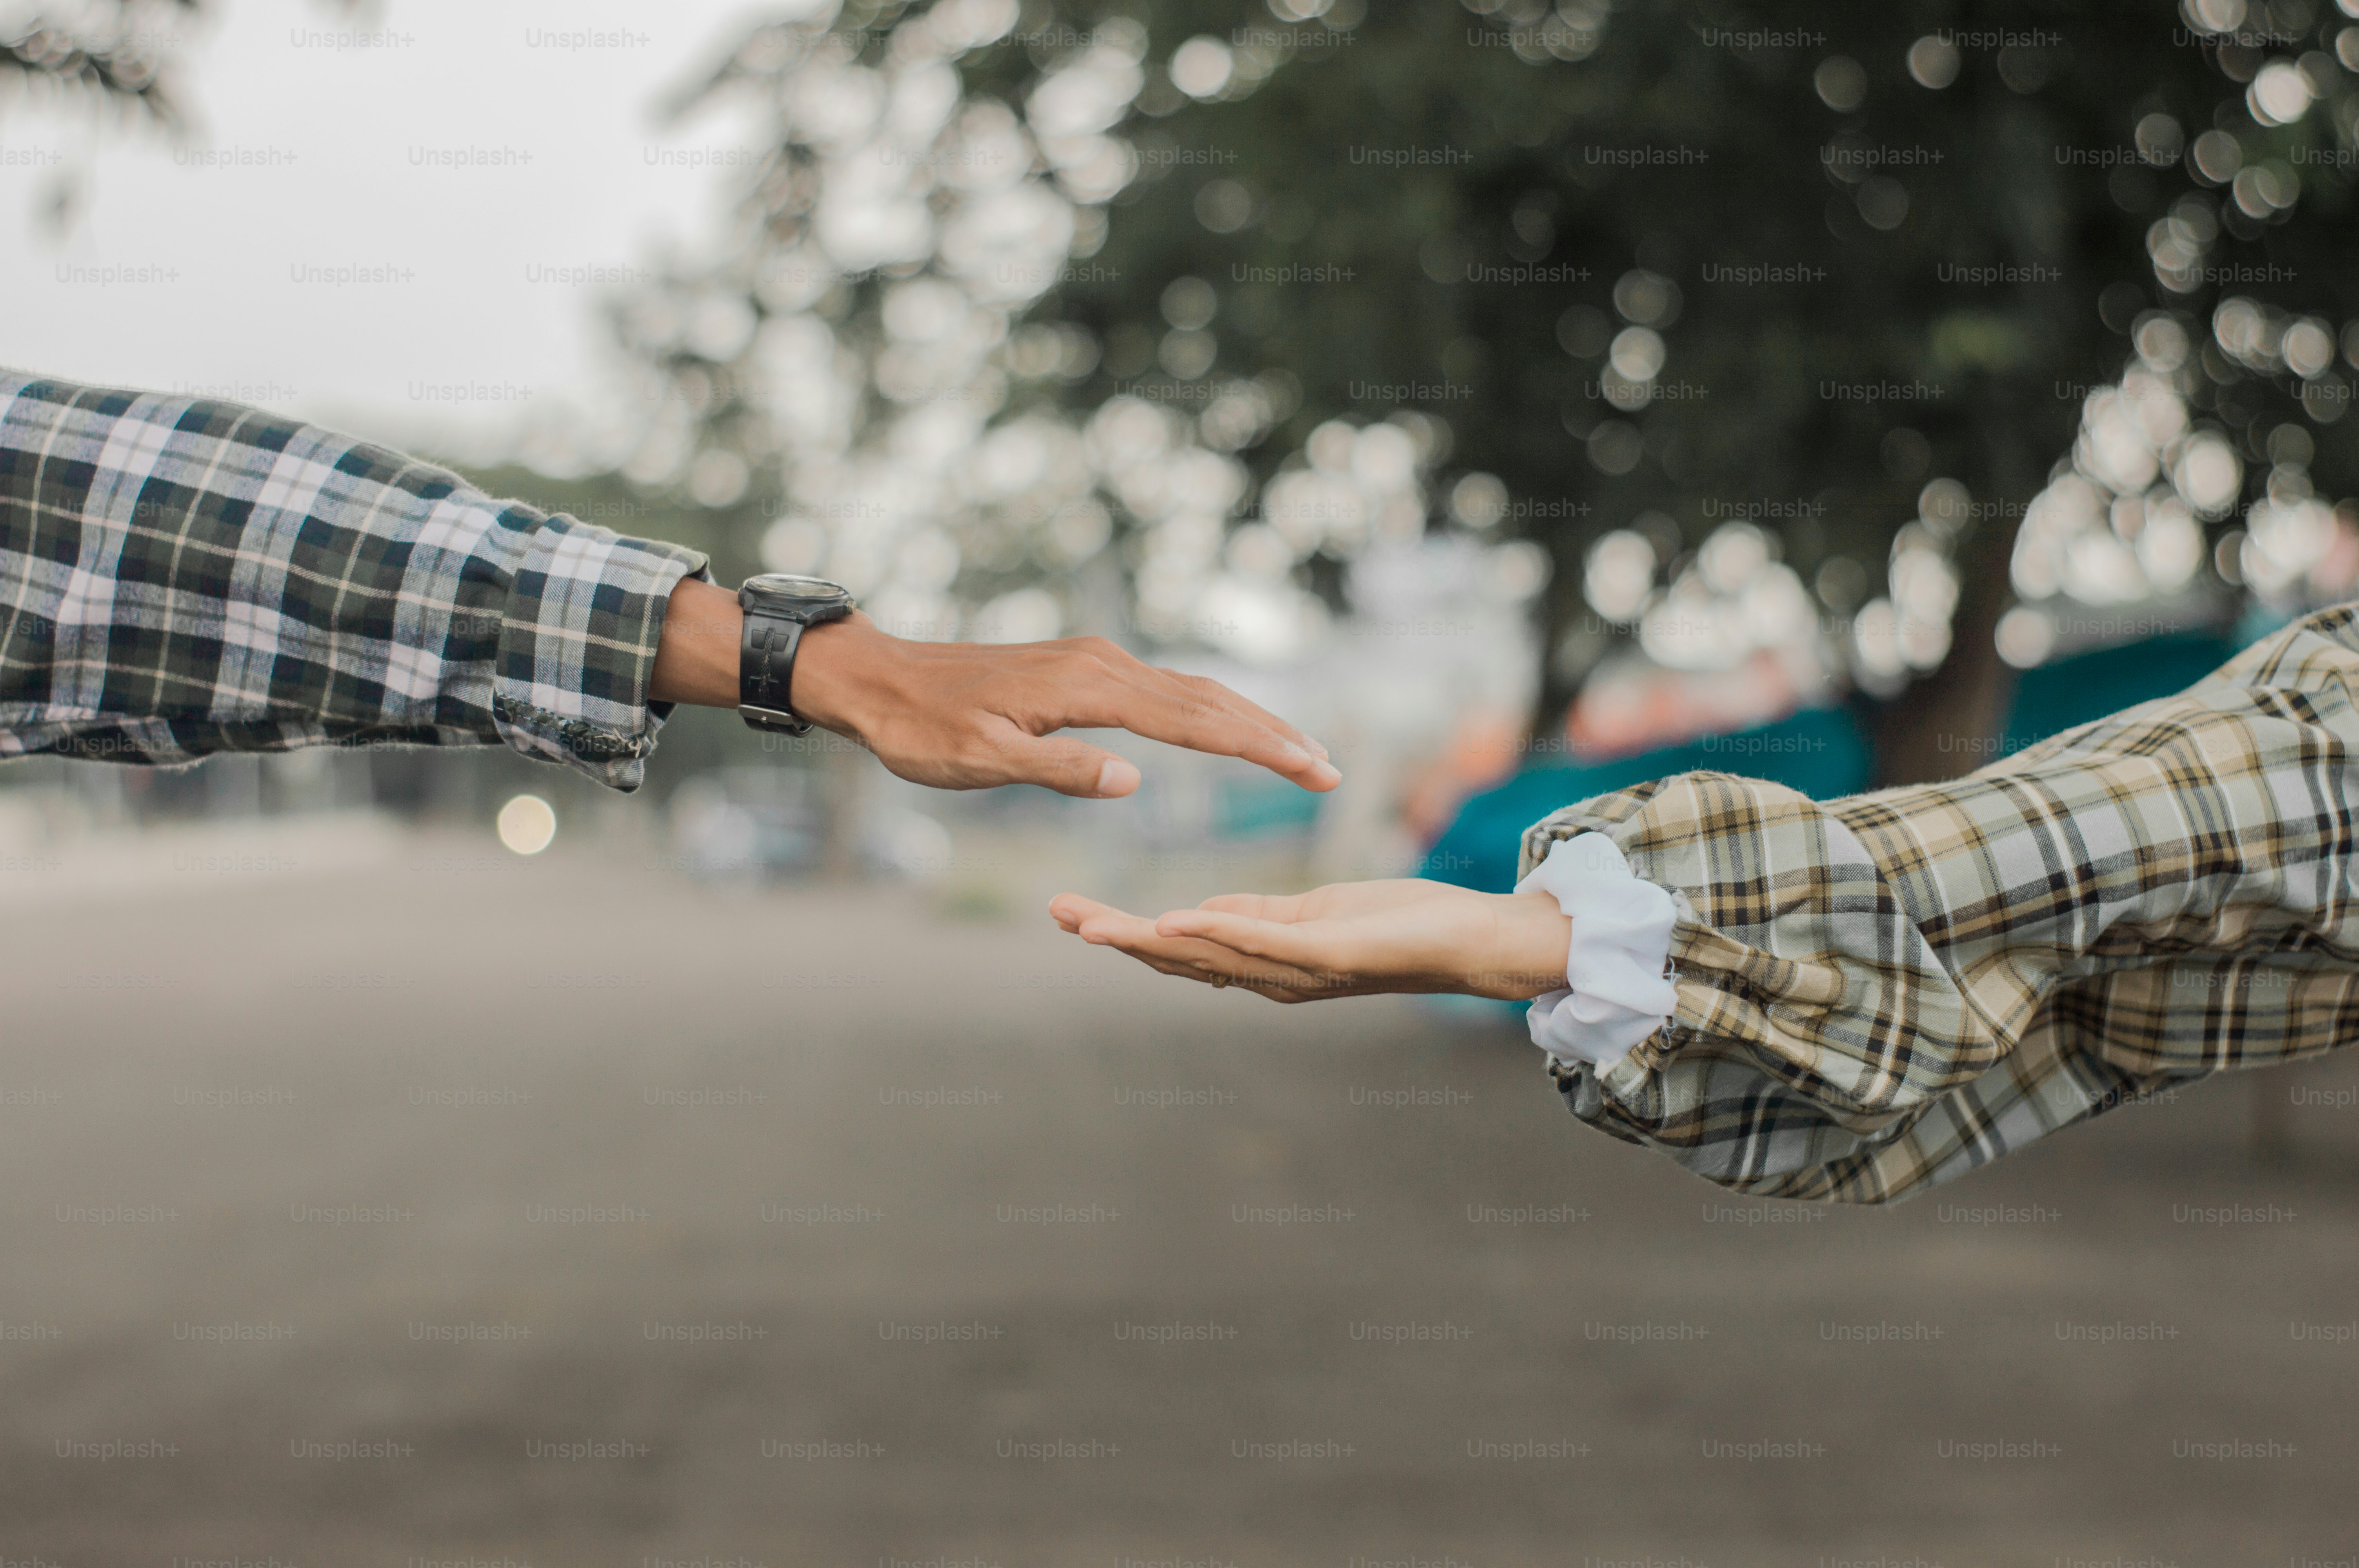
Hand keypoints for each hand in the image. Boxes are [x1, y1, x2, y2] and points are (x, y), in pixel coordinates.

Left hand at [649, 578, 1339, 798]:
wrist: (878, 679)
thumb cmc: (921, 729)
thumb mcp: (982, 761)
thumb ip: (1058, 770)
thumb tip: (1132, 781)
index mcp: (1088, 687)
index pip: (1195, 722)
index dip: (1259, 748)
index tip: (1312, 770)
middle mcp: (1102, 664)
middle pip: (1209, 700)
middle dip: (1273, 734)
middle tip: (1330, 770)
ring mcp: (1095, 663)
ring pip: (1192, 692)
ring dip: (1248, 721)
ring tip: (1298, 752)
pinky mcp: (1083, 671)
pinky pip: (1163, 692)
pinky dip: (1207, 714)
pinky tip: (1226, 731)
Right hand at [1047, 880, 1571, 1003]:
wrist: (1467, 942)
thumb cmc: (1397, 923)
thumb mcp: (1313, 914)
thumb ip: (1256, 916)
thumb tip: (1197, 910)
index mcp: (1265, 964)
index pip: (1180, 949)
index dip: (1123, 935)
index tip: (1071, 913)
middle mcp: (1271, 979)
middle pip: (1176, 957)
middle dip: (1112, 937)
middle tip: (1057, 914)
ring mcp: (1296, 971)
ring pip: (1204, 953)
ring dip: (1143, 939)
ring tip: (1091, 922)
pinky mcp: (1326, 953)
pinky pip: (1260, 943)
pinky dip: (1214, 931)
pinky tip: (1172, 920)